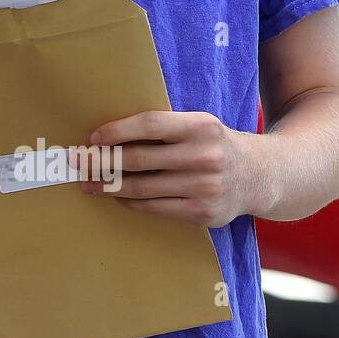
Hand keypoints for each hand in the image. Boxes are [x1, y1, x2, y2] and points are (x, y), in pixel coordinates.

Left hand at [68, 110, 268, 227]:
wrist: (259, 176)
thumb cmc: (214, 145)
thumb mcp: (197, 126)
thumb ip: (164, 128)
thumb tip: (108, 135)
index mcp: (201, 127)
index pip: (151, 124)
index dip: (118, 130)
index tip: (94, 137)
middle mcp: (205, 156)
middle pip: (139, 159)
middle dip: (102, 161)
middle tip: (79, 161)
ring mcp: (205, 187)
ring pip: (142, 187)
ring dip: (109, 185)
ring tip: (89, 183)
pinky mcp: (203, 212)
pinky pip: (154, 208)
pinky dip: (130, 201)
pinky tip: (116, 196)